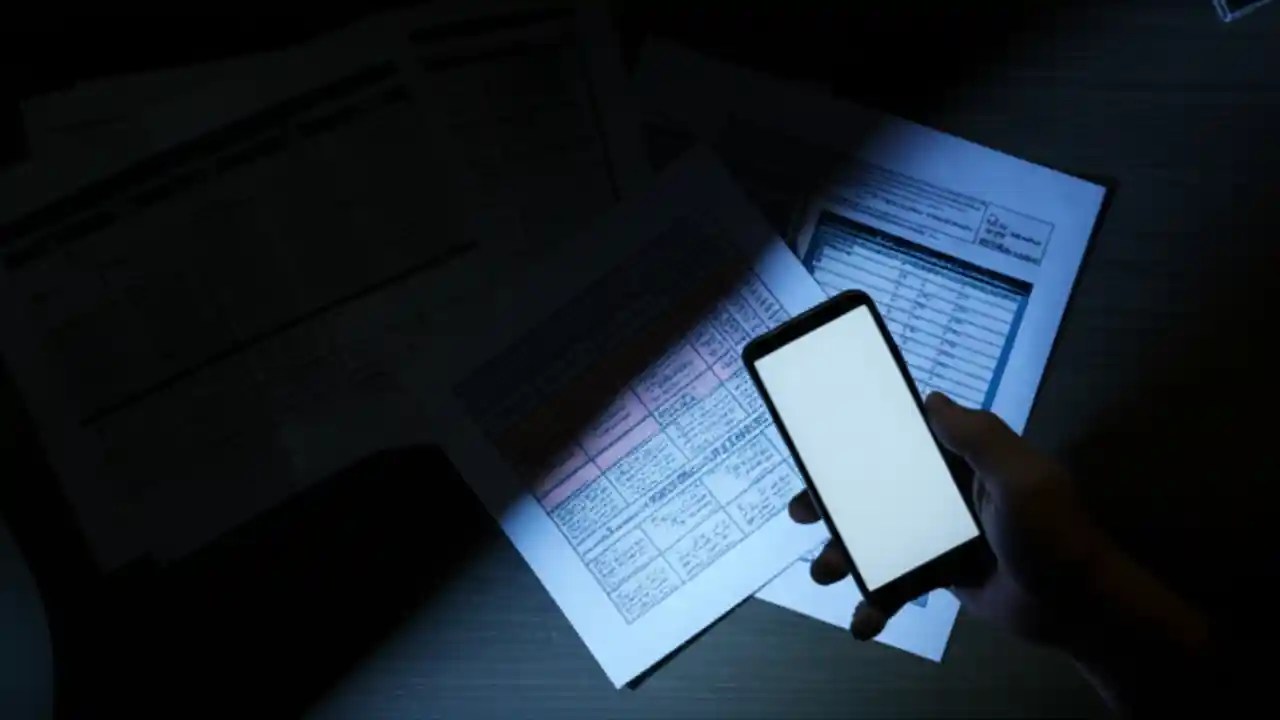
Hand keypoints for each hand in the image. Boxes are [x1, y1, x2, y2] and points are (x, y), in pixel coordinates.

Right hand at [788, 392, 1106, 643]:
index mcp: (960, 461)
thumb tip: (932, 399)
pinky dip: (876, 603)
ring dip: (844, 556)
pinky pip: (896, 582)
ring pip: (875, 538)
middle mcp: (942, 492)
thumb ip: (979, 438)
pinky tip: (863, 622)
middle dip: (832, 502)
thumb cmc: (1052, 534)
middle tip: (801, 511)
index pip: (901, 440)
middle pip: (873, 490)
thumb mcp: (1021, 477)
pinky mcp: (938, 573)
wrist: (1076, 607)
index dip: (858, 441)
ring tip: (826, 573)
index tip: (819, 445)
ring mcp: (937, 534)